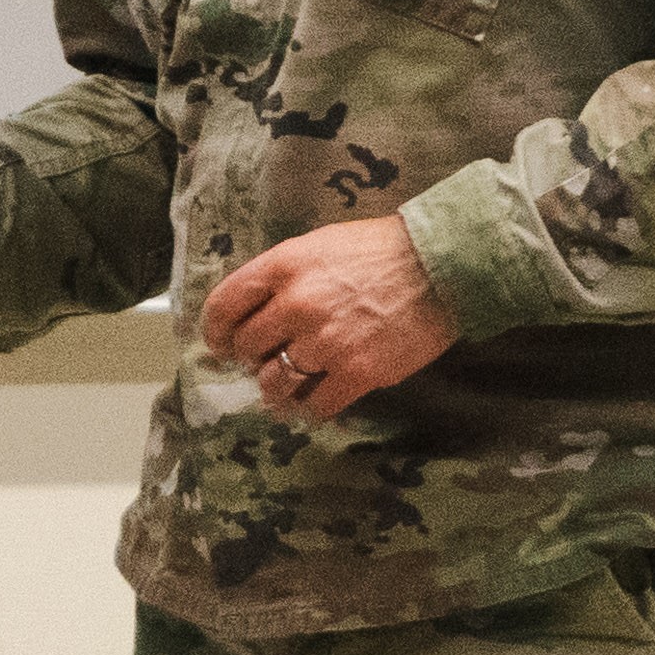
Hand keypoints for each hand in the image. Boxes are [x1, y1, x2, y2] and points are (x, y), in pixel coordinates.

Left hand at [199, 215, 456, 422]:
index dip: (215, 331)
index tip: (220, 343)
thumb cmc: (378, 250)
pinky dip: (310, 409)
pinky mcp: (356, 372)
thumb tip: (253, 309)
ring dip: (274, 389)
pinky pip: (316, 405)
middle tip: (260, 363)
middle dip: (249, 359)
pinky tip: (313, 405)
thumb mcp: (318, 245)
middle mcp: (297, 304)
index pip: (224, 305)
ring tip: (282, 391)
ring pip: (275, 381)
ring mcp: (326, 341)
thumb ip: (282, 274)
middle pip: (246, 347)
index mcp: (283, 265)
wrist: (438, 265)